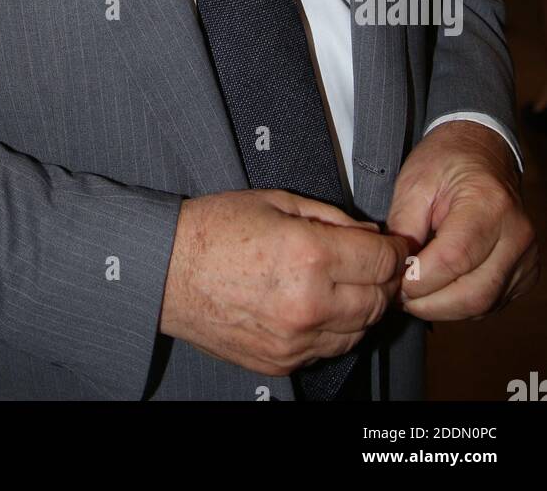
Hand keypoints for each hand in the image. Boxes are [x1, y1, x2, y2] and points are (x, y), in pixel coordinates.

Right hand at [159, 188, 408, 375]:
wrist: (166, 270)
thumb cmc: (215, 228)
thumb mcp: (277, 201)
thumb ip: (331, 217)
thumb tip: (369, 234)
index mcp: (309, 255)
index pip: (382, 260)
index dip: (395, 250)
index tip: (394, 245)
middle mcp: (309, 303)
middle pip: (379, 299)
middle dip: (383, 278)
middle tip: (374, 262)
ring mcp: (296, 339)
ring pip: (360, 330)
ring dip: (363, 307)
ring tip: (346, 283)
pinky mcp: (282, 361)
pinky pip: (330, 350)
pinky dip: (335, 329)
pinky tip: (320, 306)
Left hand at [386, 121, 538, 320]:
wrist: (482, 154)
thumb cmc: (446, 163)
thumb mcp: (414, 182)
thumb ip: (403, 227)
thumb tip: (395, 271)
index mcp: (489, 204)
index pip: (454, 259)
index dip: (418, 279)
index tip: (392, 280)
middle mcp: (516, 235)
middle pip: (473, 294)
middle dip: (429, 303)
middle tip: (397, 296)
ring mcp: (525, 258)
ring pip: (482, 306)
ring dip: (441, 308)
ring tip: (412, 293)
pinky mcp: (524, 275)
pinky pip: (490, 304)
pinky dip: (458, 305)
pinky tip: (437, 290)